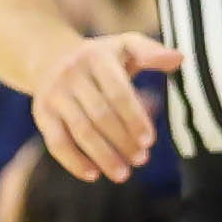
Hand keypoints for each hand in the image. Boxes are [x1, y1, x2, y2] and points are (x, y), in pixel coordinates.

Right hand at [34, 30, 178, 182]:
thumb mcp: (125, 46)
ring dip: (103, 156)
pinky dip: (74, 161)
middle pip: (100, 115)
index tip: (149, 141)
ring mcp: (54, 94)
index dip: (134, 119)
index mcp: (96, 57)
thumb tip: (180, 58)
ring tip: (123, 174)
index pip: (118, 92)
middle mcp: (71, 74)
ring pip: (80, 131)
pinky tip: (94, 175)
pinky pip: (56, 142)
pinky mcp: (41, 112)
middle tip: (141, 160)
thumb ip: (151, 52)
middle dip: (122, 141)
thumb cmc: (100, 57)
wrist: (50, 56)